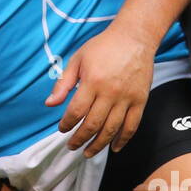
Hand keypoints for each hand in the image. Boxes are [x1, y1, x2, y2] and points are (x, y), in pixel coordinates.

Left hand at [45, 26, 154, 156]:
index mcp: (92, 81)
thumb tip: (49, 104)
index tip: (62, 129)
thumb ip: (63, 83)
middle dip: (79, 139)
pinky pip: (132, 125)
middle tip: (71, 146)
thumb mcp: (78, 59)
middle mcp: (110, 92)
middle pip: (93, 124)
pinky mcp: (141, 100)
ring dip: (98, 144)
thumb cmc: (103, 47)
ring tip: (88, 152)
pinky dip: (123, 139)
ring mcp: (127, 98)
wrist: (134, 38)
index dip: (67, 124)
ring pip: (112, 129)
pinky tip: (114, 148)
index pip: (76, 111)